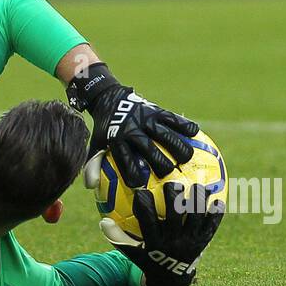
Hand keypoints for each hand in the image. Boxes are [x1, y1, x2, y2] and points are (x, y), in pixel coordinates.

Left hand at [67, 63, 197, 179]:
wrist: (109, 98)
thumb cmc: (106, 128)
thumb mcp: (96, 144)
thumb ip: (94, 164)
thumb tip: (89, 187)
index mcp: (117, 141)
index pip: (125, 161)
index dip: (133, 174)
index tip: (142, 187)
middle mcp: (132, 130)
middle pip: (149, 150)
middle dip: (161, 164)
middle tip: (172, 176)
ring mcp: (145, 119)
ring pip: (164, 134)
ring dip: (178, 146)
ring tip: (189, 158)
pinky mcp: (156, 110)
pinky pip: (172, 118)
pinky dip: (184, 125)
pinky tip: (196, 134)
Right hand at [102, 181, 224, 285]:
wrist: (171, 280)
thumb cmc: (147, 259)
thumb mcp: (131, 252)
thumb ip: (117, 237)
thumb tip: (102, 220)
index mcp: (155, 244)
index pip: (148, 223)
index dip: (145, 207)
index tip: (141, 190)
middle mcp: (173, 243)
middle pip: (175, 218)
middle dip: (174, 199)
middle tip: (171, 183)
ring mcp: (190, 244)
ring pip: (196, 220)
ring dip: (197, 203)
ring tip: (197, 186)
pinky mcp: (202, 243)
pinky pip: (211, 227)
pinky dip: (215, 215)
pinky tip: (217, 200)